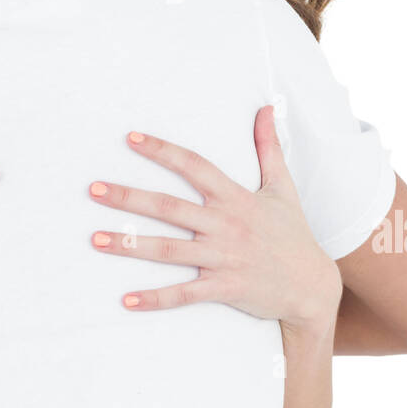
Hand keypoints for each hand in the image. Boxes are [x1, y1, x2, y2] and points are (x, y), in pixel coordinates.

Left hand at [88, 105, 342, 331]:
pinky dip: (155, 298)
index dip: (162, 150)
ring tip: (95, 239)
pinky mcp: (224, 288)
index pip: (193, 166)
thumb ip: (269, 147)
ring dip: (130, 244)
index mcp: (235, 197)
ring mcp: (223, 258)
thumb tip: (267, 108)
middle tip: (93, 189)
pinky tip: (125, 299)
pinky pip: (184, 294)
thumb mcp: (283, 187)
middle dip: (130, 197)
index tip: (129, 139)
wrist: (313, 286)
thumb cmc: (293, 233)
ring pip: (169, 250)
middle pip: (169, 207)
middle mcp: (225, 225)